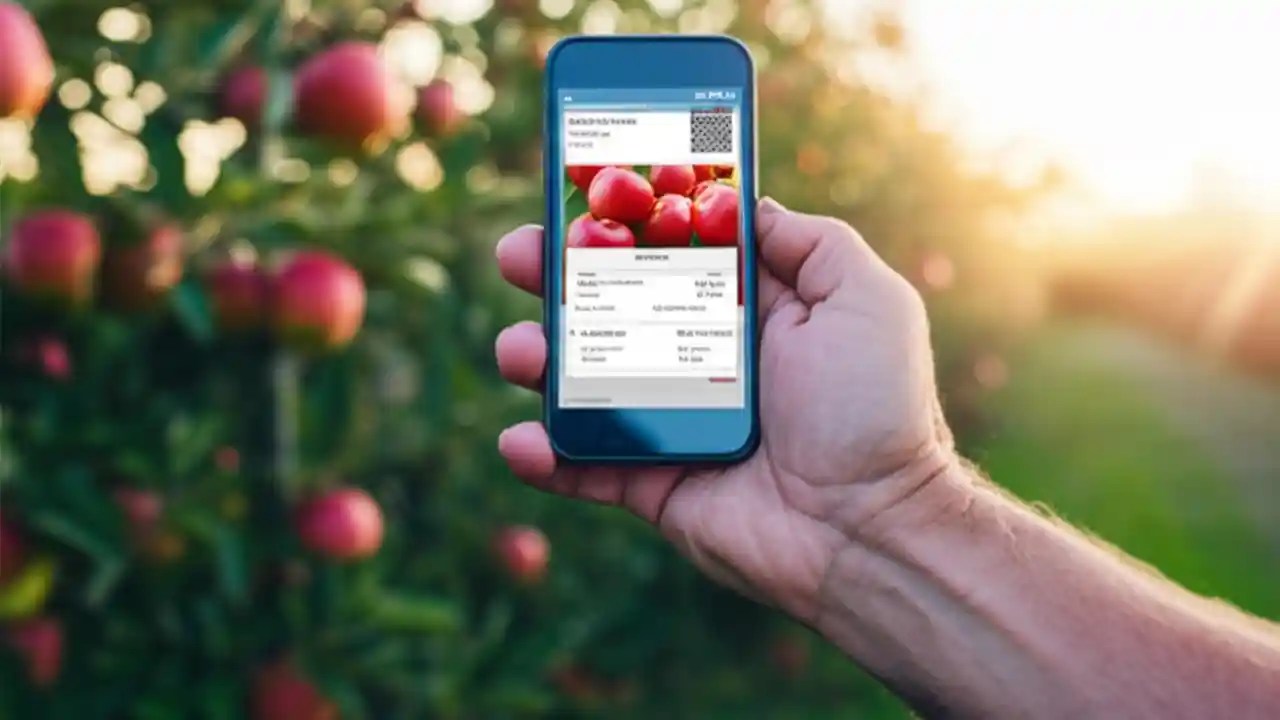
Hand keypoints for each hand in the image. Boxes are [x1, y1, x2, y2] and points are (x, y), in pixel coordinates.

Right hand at [494, 198, 954, 623]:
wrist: (871, 528)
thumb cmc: (876, 409)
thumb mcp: (865, 299)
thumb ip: (809, 241)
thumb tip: (743, 204)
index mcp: (748, 310)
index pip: (671, 252)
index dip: (624, 222)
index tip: (579, 193)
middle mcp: (703, 358)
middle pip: (611, 306)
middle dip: (557, 277)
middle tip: (519, 254)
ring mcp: (672, 421)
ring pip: (584, 381)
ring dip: (538, 359)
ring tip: (521, 351)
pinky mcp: (654, 482)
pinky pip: (584, 465)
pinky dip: (545, 456)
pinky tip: (523, 441)